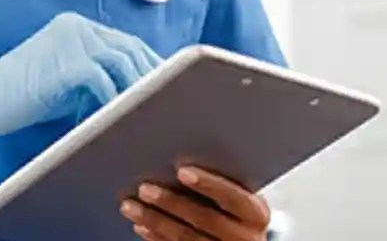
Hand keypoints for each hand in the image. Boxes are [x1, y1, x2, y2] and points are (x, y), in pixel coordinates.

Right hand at [0, 12, 161, 144]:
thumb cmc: (24, 96)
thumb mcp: (67, 79)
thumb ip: (97, 75)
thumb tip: (136, 91)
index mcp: (77, 27)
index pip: (125, 42)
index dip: (149, 64)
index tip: (169, 85)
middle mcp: (77, 27)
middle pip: (130, 48)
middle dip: (151, 76)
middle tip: (171, 101)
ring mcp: (71, 41)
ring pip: (121, 62)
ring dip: (137, 88)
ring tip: (151, 112)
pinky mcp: (65, 62)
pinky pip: (102, 81)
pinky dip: (113, 100)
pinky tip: (118, 119)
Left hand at [120, 166, 269, 240]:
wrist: (240, 240)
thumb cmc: (234, 207)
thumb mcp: (238, 192)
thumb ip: (219, 177)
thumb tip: (178, 154)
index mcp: (256, 213)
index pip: (233, 197)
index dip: (208, 183)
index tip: (182, 171)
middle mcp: (245, 237)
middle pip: (204, 218)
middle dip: (171, 202)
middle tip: (144, 187)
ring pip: (186, 238)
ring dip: (154, 220)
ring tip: (131, 205)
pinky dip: (156, 237)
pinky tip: (141, 224)